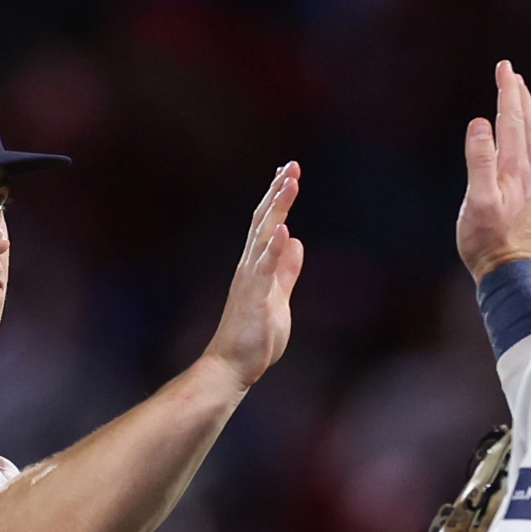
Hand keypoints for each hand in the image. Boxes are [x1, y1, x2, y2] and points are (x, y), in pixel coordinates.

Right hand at [204, 162, 304, 387]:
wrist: (232, 366)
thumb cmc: (254, 336)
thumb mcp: (279, 296)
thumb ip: (286, 270)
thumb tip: (297, 242)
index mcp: (256, 266)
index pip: (268, 224)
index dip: (278, 197)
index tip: (289, 172)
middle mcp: (250, 266)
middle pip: (264, 220)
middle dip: (278, 192)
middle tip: (291, 165)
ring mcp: (250, 279)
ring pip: (264, 235)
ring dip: (277, 208)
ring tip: (289, 183)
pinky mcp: (254, 297)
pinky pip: (264, 268)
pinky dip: (273, 247)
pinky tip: (285, 229)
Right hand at [456, 61, 530, 282]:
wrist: (508, 270)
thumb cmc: (487, 239)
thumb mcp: (477, 201)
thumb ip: (479, 161)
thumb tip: (479, 124)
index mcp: (513, 167)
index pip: (511, 120)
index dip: (507, 93)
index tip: (504, 68)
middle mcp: (525, 170)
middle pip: (525, 123)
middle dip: (517, 95)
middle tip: (509, 71)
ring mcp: (528, 180)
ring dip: (527, 112)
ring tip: (525, 93)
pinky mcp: (527, 191)